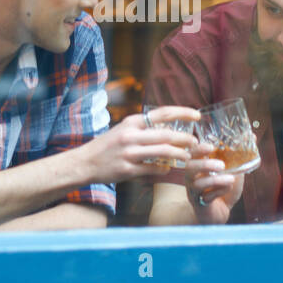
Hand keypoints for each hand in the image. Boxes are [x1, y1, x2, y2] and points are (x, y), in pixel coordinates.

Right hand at [75, 106, 200, 182]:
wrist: (84, 162)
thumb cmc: (106, 145)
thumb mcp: (123, 129)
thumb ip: (143, 128)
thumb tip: (168, 127)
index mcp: (132, 122)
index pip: (162, 113)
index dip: (183, 112)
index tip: (197, 115)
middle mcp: (131, 135)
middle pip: (167, 135)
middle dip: (185, 139)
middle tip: (195, 142)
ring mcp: (129, 153)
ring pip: (163, 152)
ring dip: (179, 155)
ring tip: (186, 156)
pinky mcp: (127, 169)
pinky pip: (152, 169)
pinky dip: (163, 168)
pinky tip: (167, 168)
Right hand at [184, 142, 244, 224]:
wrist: (219, 213)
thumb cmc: (224, 189)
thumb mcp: (234, 170)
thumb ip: (240, 156)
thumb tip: (252, 136)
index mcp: (199, 165)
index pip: (193, 153)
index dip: (199, 149)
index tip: (211, 146)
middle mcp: (193, 177)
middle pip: (189, 168)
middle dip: (204, 164)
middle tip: (222, 165)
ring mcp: (194, 191)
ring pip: (197, 184)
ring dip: (214, 180)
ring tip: (230, 178)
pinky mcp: (200, 204)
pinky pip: (206, 198)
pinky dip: (219, 192)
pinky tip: (228, 188)